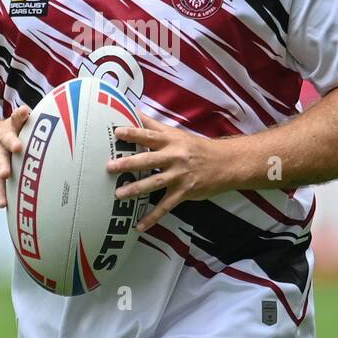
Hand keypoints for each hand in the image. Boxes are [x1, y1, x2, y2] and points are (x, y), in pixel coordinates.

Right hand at [0, 106, 30, 208]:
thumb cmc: (10, 132)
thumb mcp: (17, 123)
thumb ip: (30, 121)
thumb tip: (59, 114)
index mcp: (10, 128)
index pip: (16, 119)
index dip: (20, 115)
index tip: (25, 111)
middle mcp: (1, 141)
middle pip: (7, 140)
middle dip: (12, 143)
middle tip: (18, 147)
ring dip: (3, 168)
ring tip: (6, 175)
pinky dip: (0, 193)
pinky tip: (3, 204)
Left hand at [107, 114, 230, 232]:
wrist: (226, 163)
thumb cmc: (196, 148)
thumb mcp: (177, 134)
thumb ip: (154, 126)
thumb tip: (133, 112)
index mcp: (171, 141)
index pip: (149, 135)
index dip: (134, 133)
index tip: (117, 132)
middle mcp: (174, 157)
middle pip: (149, 159)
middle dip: (129, 163)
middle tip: (111, 167)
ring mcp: (179, 175)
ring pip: (154, 183)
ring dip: (136, 189)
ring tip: (118, 194)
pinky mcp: (184, 192)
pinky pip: (165, 206)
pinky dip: (152, 217)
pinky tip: (139, 225)